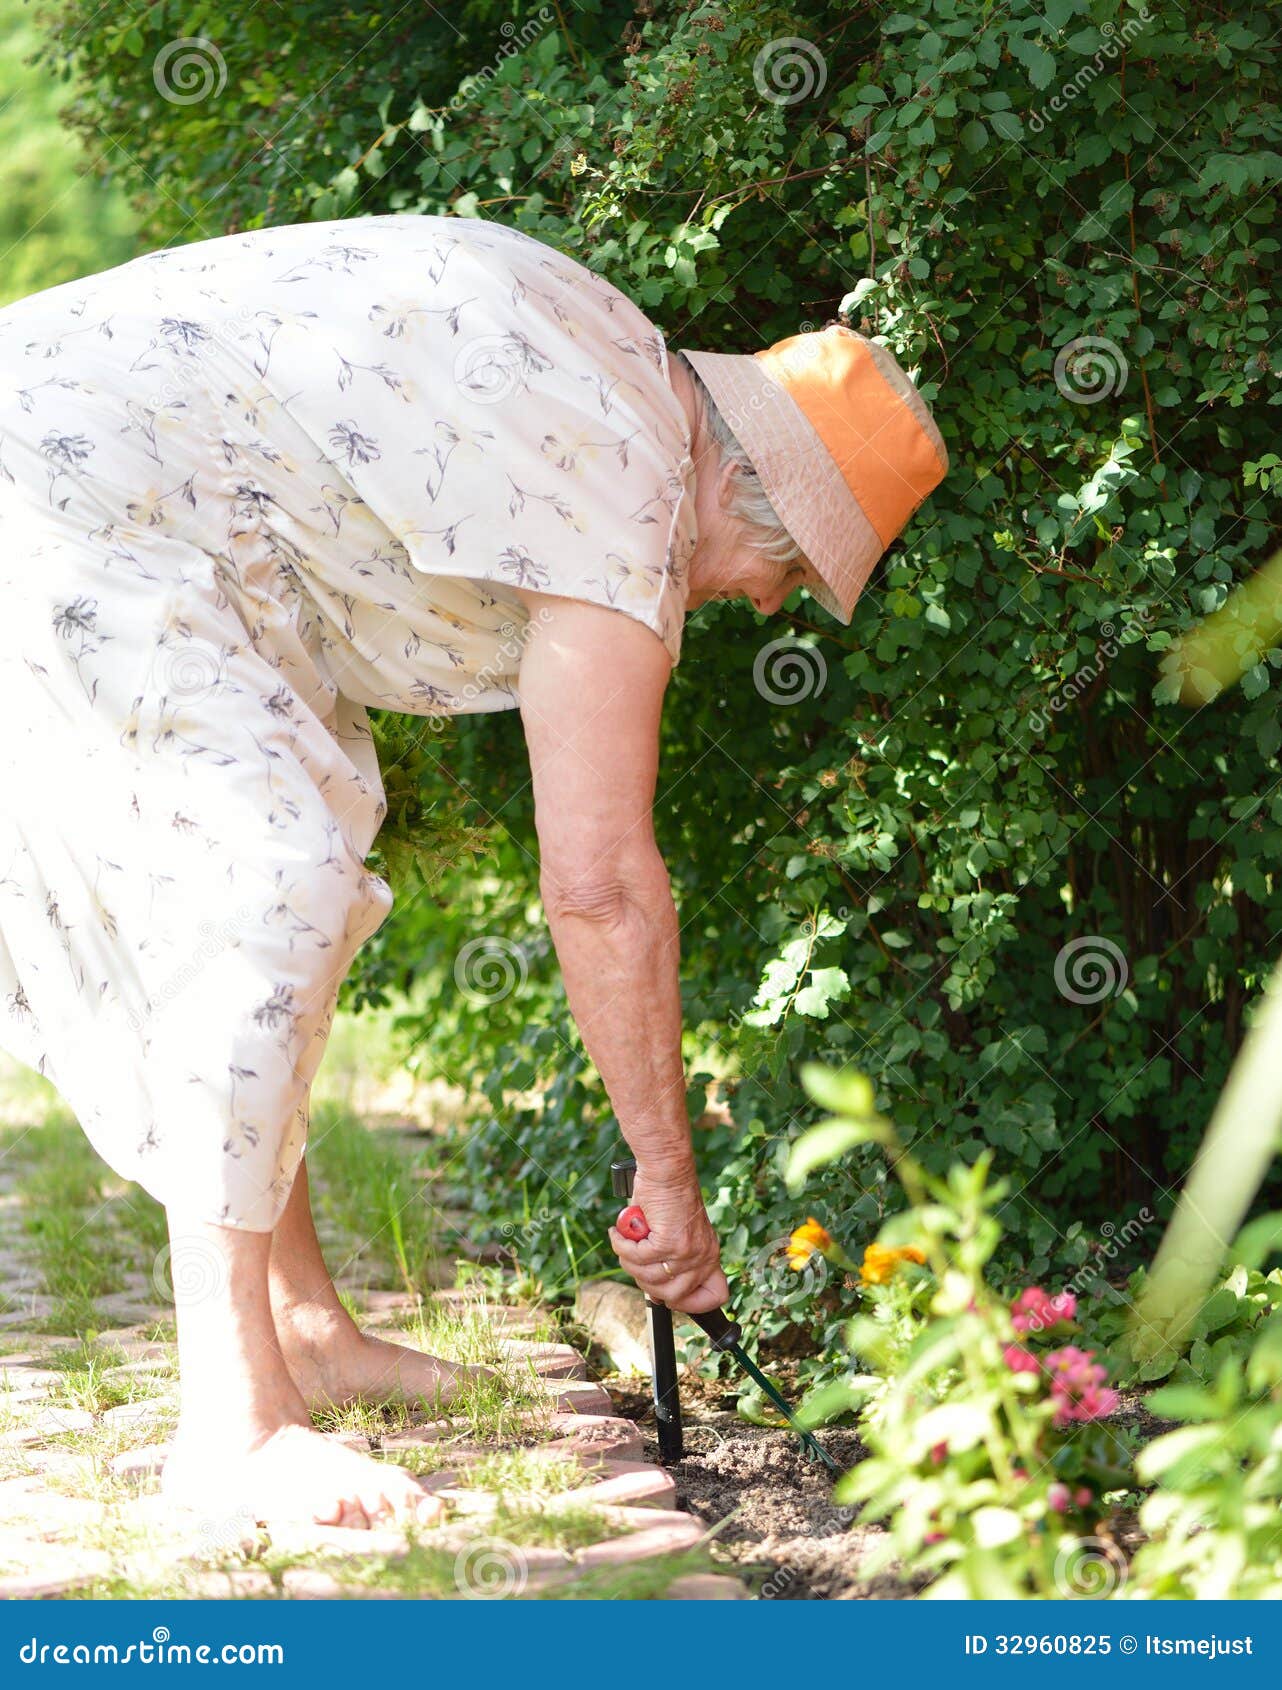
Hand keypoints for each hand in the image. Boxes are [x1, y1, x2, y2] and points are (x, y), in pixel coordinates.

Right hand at [607, 1167, 728, 1314]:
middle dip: (645, 1281)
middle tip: (634, 1259)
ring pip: (649, 1279)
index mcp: (709, 1254)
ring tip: (624, 1241)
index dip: (691, 1303)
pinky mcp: (668, 1242)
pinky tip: (619, 1232)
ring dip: (629, 1261)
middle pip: (672, 1297)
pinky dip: (622, 1245)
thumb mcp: (676, 1233)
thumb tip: (655, 1291)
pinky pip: (637, 1258)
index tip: (667, 1295)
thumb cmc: (666, 1197)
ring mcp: (687, 1252)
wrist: (667, 1169)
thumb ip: (671, 1261)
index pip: (715, 1296)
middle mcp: (703, 1256)